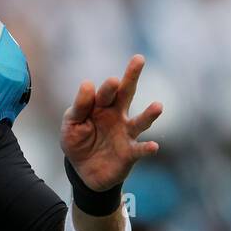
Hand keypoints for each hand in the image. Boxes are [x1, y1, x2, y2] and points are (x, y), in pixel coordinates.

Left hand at [61, 54, 162, 191]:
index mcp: (101, 106)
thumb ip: (79, 106)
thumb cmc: (78, 141)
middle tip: (138, 59)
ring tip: (158, 106)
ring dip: (149, 115)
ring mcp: (126, 133)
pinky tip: (153, 146)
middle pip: (126, 94)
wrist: (83, 170)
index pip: (105, 92)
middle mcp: (117, 115)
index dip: (107, 87)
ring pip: (140, 122)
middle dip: (131, 77)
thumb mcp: (71, 123)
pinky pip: (140, 150)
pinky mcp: (130, 153)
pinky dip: (147, 148)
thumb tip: (88, 83)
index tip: (111, 81)